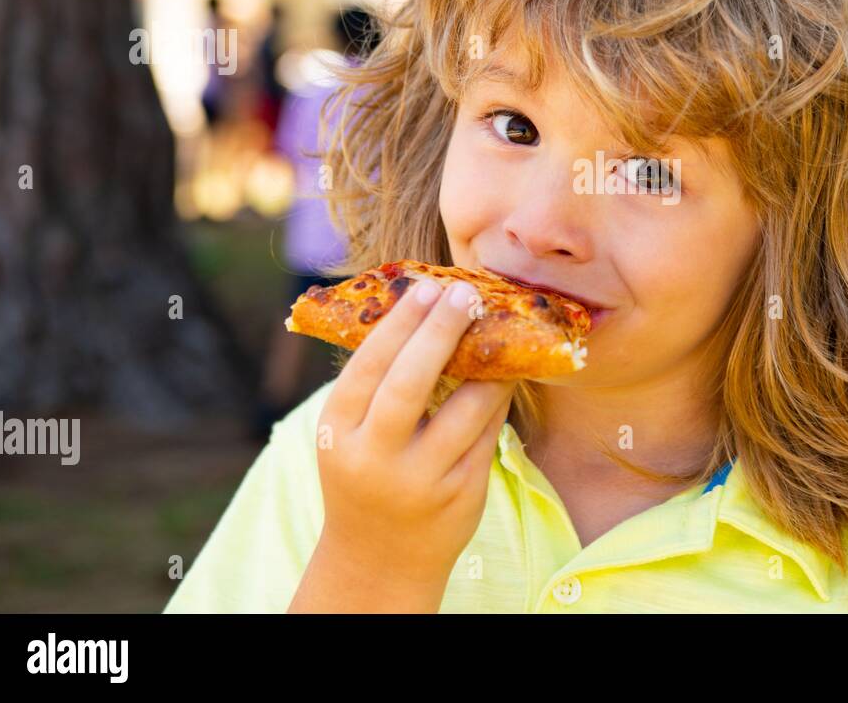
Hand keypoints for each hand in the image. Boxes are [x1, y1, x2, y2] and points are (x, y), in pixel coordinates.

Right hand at [289, 278, 514, 612]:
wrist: (379, 560)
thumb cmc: (366, 473)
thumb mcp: (352, 433)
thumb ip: (377, 385)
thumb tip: (421, 309)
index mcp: (340, 432)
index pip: (369, 366)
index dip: (400, 323)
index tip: (426, 288)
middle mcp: (375, 458)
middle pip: (410, 383)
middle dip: (441, 332)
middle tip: (464, 294)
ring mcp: (421, 480)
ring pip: (466, 408)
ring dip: (487, 365)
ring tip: (497, 328)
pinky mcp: (462, 495)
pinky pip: (488, 433)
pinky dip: (498, 398)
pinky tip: (507, 372)